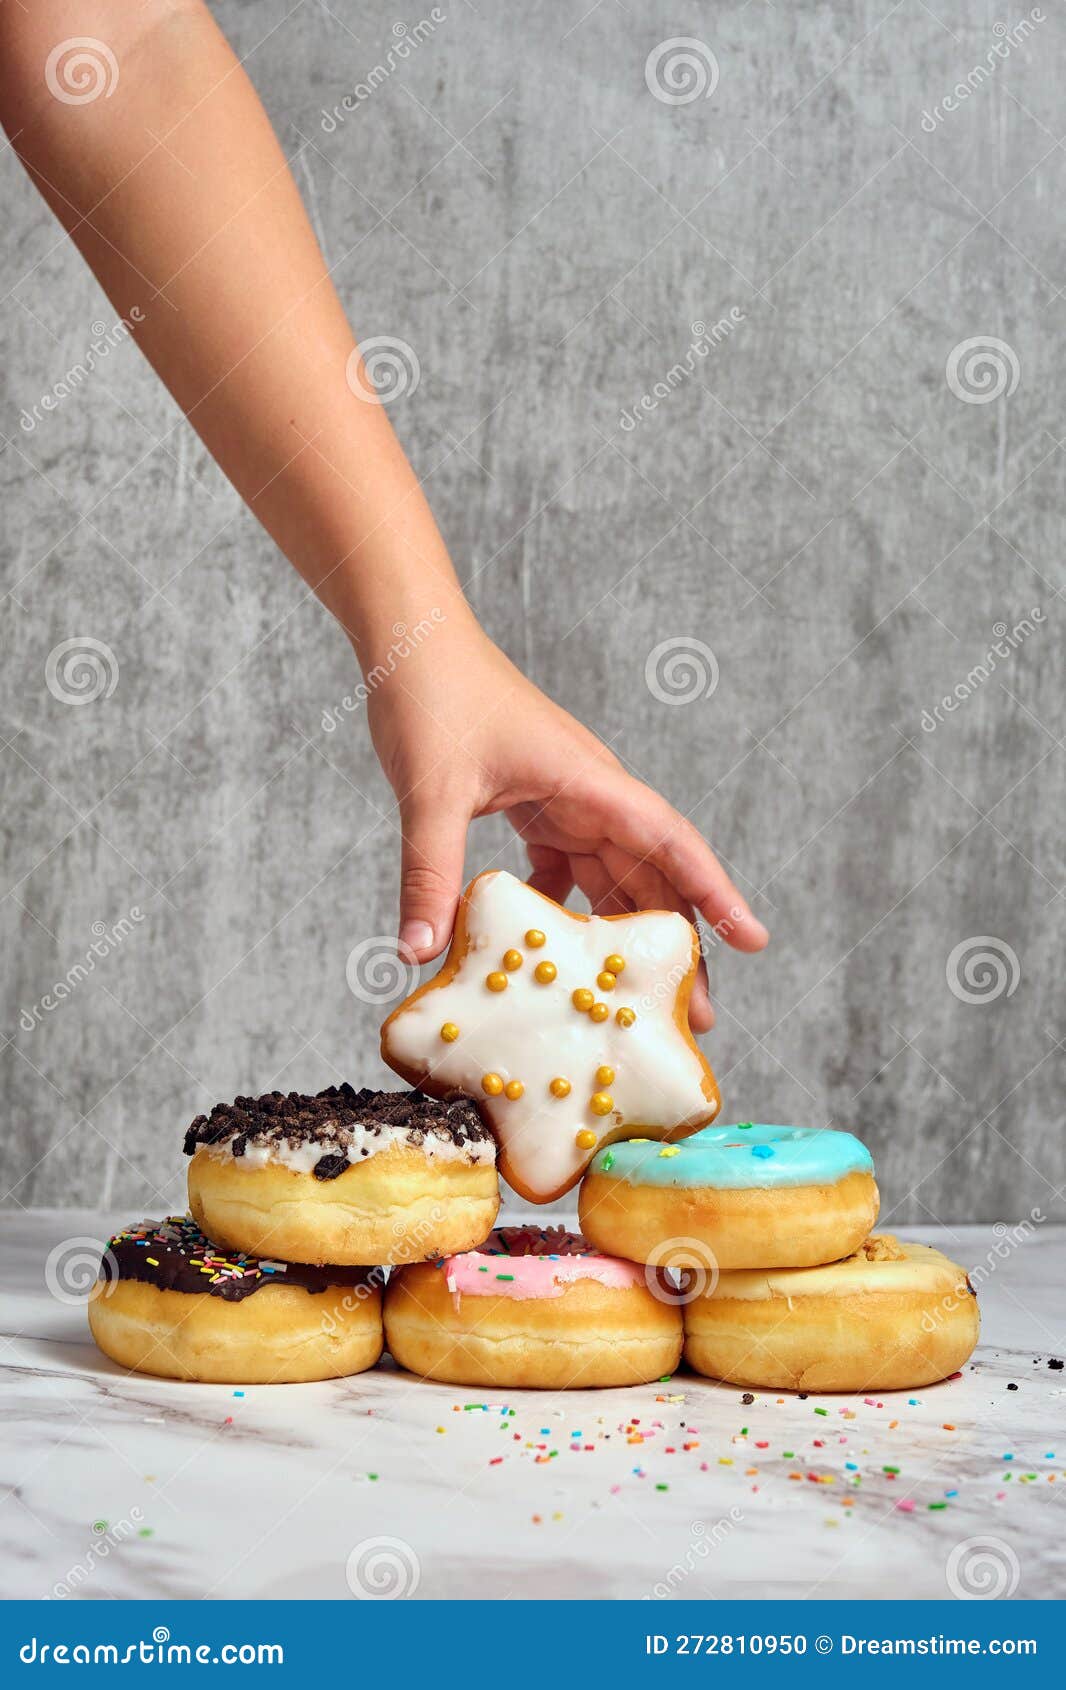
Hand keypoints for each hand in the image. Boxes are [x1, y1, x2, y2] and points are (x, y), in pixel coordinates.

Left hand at [366, 618, 767, 1030]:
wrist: (411, 641)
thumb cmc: (432, 697)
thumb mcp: (430, 792)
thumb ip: (428, 874)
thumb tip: (419, 954)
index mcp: (589, 781)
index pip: (670, 841)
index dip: (715, 893)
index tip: (754, 941)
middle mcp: (591, 793)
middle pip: (652, 875)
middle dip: (677, 944)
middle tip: (696, 1016)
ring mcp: (567, 800)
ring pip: (614, 878)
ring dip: (626, 936)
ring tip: (638, 1000)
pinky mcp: (535, 806)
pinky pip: (567, 869)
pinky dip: (565, 912)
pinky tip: (552, 954)